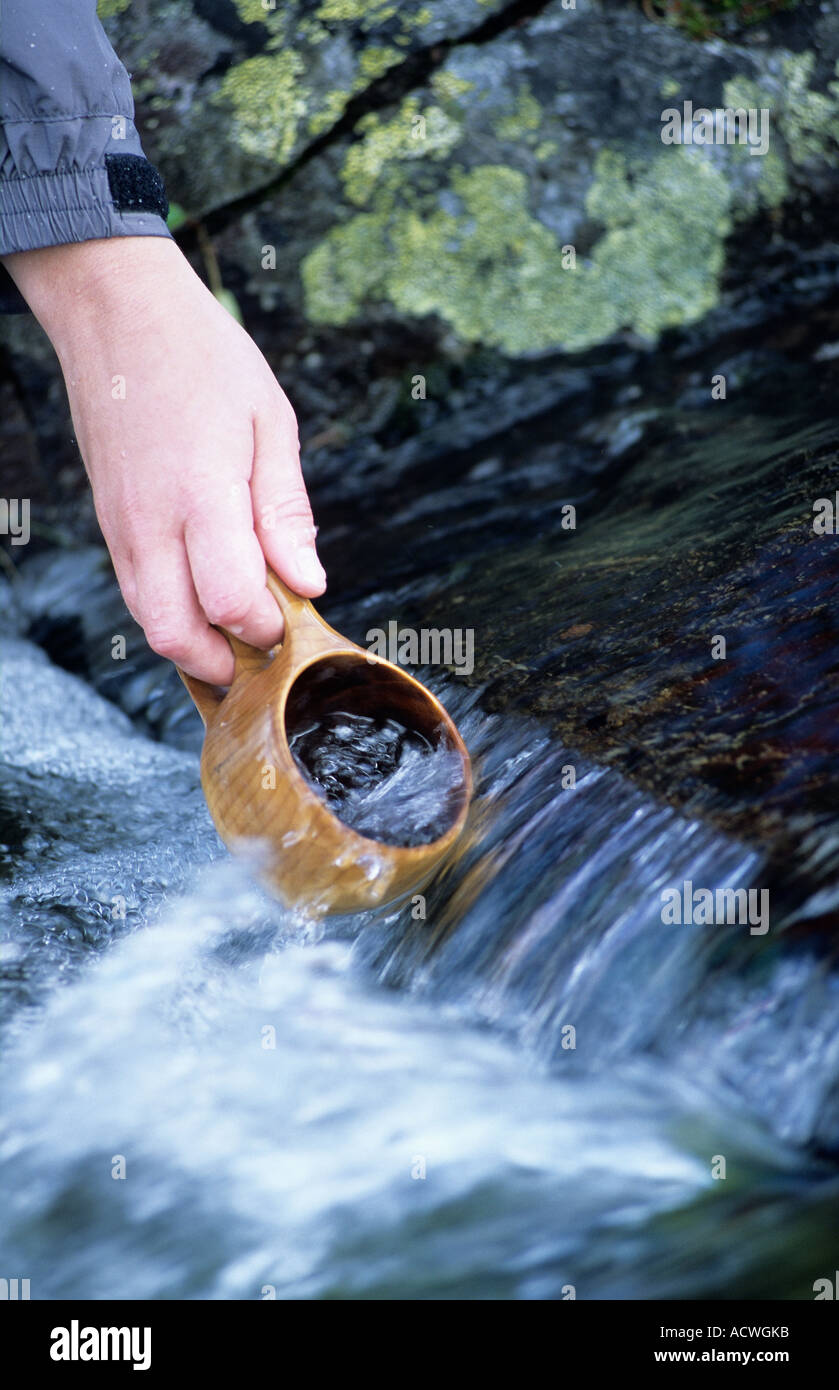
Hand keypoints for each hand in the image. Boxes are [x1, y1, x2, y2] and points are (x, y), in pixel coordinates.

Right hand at [2, 235, 325, 684]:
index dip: (269, 627)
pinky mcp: (109, 523)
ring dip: (196, 641)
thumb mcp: (271, 423)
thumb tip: (309, 584)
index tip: (295, 615)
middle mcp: (150, 523)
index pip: (233, 603)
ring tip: (241, 622)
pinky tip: (209, 590)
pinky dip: (172, 610)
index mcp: (201, 495)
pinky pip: (136, 591)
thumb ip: (287, 512)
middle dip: (226, 660)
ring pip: (149, 621)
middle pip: (176, 635)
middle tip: (265, 644)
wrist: (117, 310)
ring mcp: (120, 526)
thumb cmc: (204, 357)